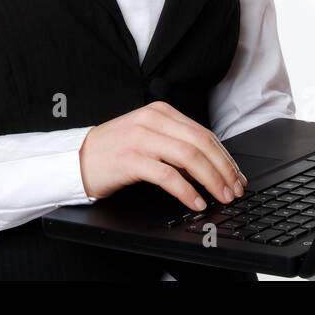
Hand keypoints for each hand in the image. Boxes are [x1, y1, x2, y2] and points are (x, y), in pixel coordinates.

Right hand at [78, 101, 246, 209]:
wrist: (78, 159)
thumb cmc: (115, 151)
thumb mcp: (148, 136)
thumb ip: (175, 142)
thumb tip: (211, 164)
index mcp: (160, 112)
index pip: (204, 133)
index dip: (225, 157)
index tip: (236, 176)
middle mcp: (152, 120)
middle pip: (201, 143)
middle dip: (223, 169)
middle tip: (234, 190)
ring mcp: (141, 138)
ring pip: (189, 157)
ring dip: (211, 180)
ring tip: (221, 197)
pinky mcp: (131, 159)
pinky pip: (167, 176)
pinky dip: (186, 191)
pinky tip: (195, 202)